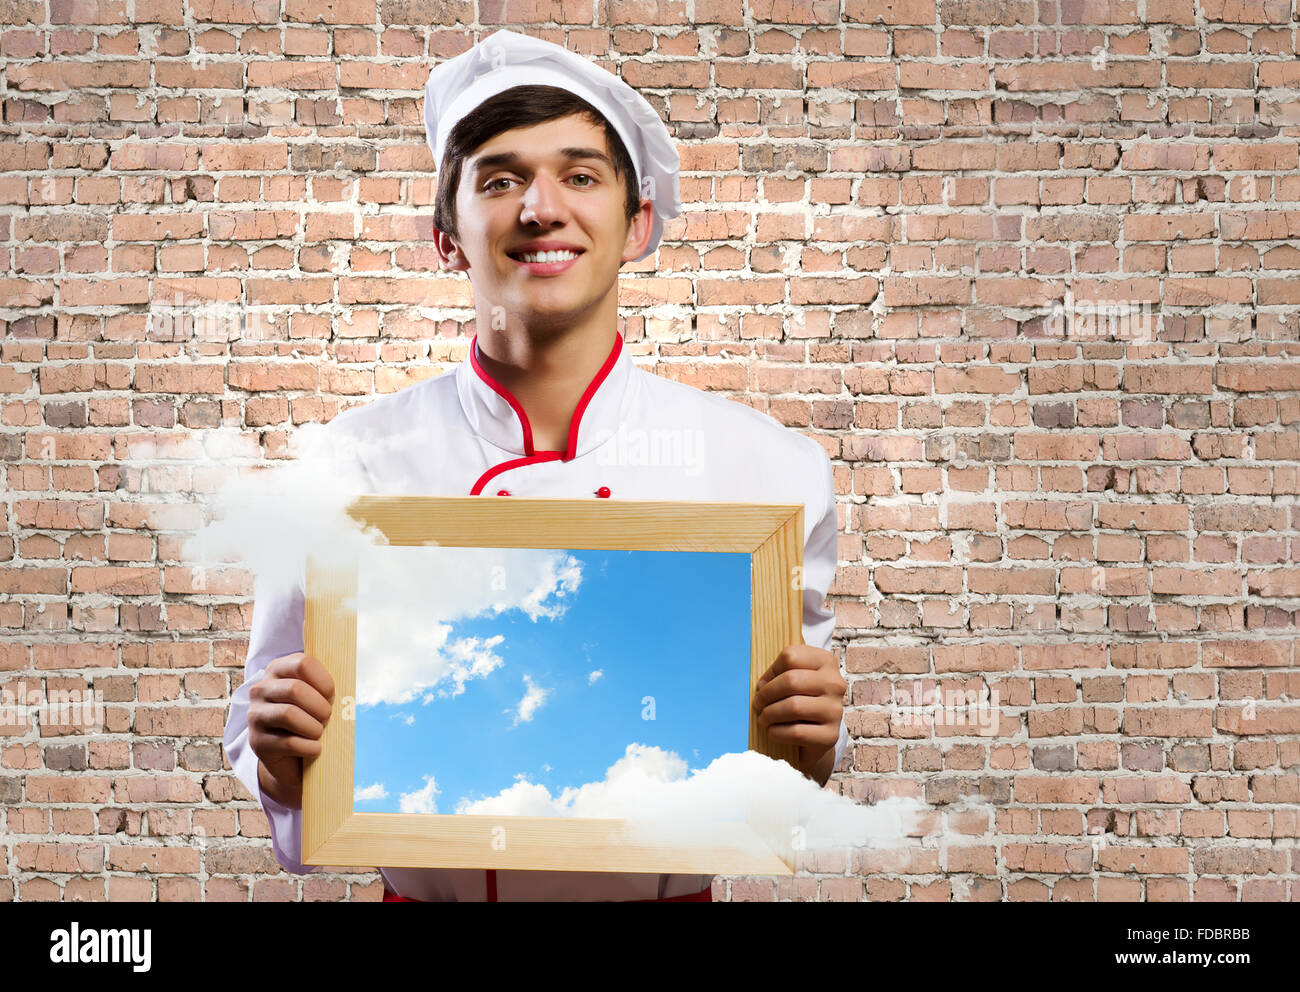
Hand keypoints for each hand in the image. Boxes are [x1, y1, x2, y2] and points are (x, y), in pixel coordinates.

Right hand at [247, 652, 334, 809]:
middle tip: (326, 718)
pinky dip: (311, 748)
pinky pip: (290, 743)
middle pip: (295, 689)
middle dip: (320, 707)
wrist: (292, 759)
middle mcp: (260, 689)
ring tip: (318, 733)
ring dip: (314, 727)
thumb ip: (326, 685)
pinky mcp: (257, 742)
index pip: (303, 663)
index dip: (324, 682)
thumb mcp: (317, 697)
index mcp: (277, 670)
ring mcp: (255, 716)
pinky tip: (315, 749)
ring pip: (289, 715)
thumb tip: (346, 684)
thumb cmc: (310, 720)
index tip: (331, 697)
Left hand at [751, 644, 845, 784]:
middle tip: (758, 703)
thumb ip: (778, 675)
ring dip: (770, 714)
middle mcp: (835, 684)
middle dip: (766, 694)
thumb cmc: (802, 700)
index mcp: (826, 662)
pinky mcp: (831, 735)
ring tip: (763, 719)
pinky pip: (797, 732)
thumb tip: (763, 686)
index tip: (764, 683)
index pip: (791, 656)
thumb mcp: (794, 679)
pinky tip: (773, 731)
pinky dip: (777, 732)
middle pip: (791, 681)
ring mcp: (835, 710)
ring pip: (794, 707)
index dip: (771, 671)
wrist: (818, 734)